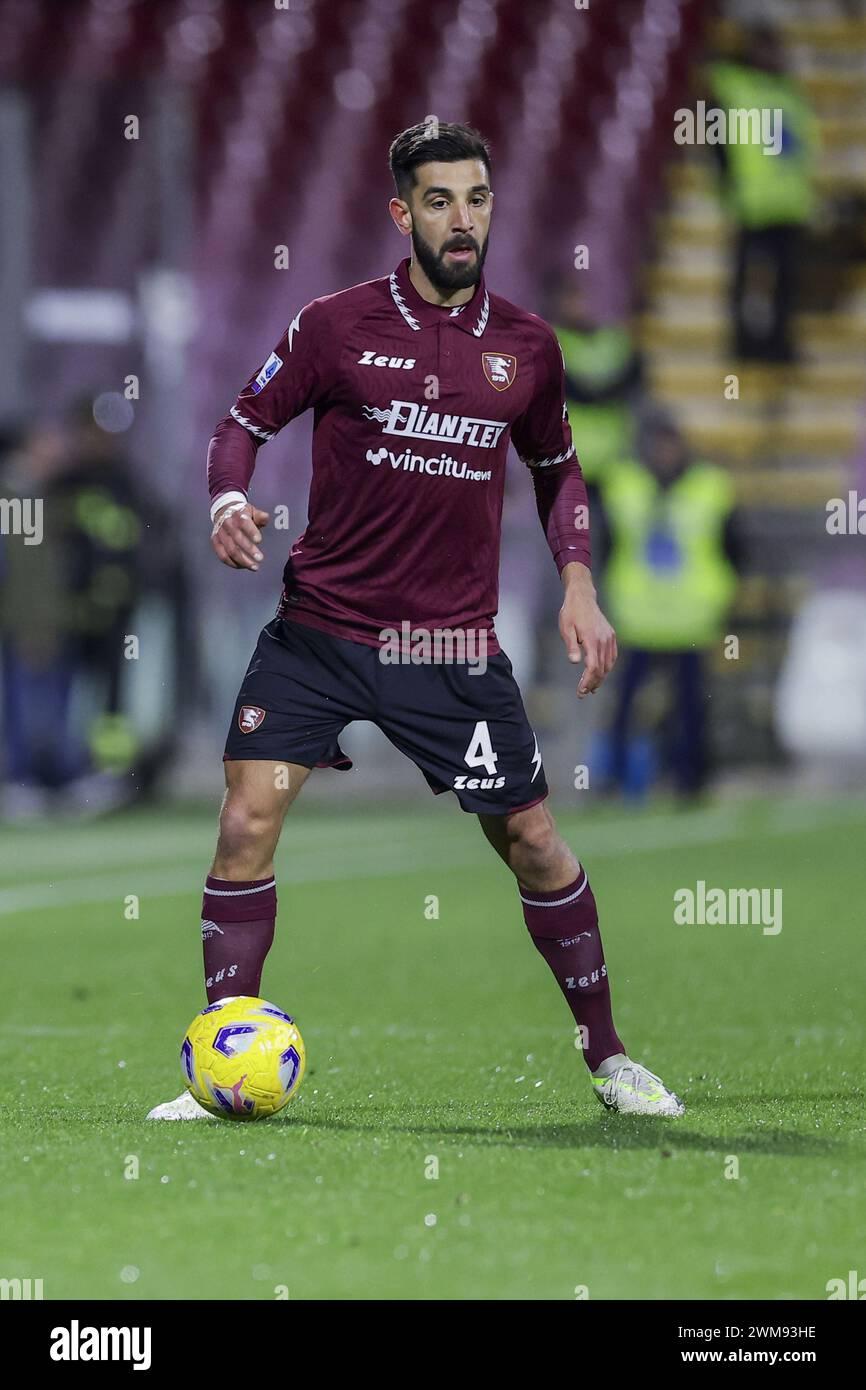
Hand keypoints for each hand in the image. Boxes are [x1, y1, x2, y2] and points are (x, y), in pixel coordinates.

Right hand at [211, 501, 269, 570]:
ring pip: (230, 549)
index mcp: (237, 514)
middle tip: (260, 558)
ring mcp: (220, 533)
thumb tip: (265, 517)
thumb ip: (260, 516)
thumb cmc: (241, 514)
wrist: (223, 510)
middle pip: (237, 538)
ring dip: (242, 560)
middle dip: (249, 549)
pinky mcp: (215, 542)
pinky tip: (243, 566)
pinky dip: (232, 563)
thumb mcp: (252, 511)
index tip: (259, 540)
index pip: (244, 523)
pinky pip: (222, 555)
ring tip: (254, 566)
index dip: (251, 532)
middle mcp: (227, 524)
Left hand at [558, 562, 617, 697]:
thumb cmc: (571, 613)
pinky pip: (612, 656)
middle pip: (602, 668)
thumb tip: (575, 662)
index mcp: (592, 639)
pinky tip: (600, 674)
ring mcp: (609, 638)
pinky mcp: (611, 636)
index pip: (593, 666)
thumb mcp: (566, 628)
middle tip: (583, 693)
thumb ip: (571, 646)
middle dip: (593, 683)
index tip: (581, 691)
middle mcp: (604, 639)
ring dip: (601, 677)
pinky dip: (607, 667)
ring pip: (608, 664)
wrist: (582, 597)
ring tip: (591, 688)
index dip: (588, 681)